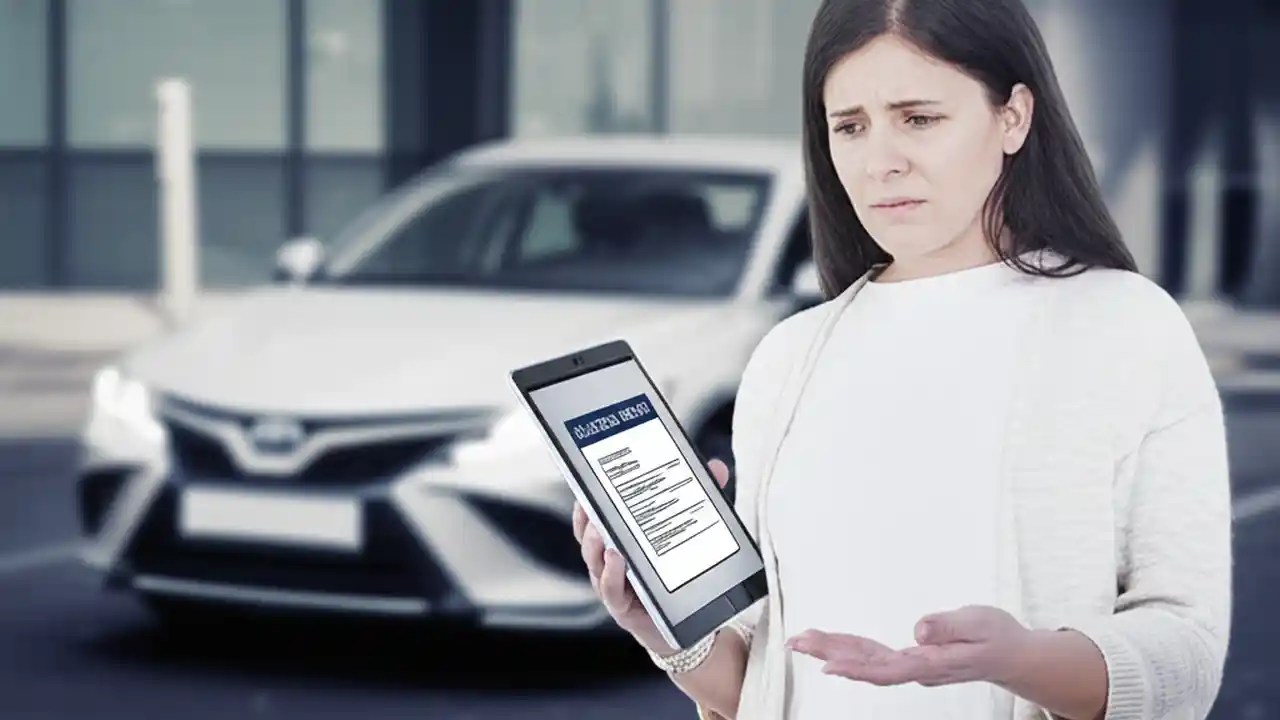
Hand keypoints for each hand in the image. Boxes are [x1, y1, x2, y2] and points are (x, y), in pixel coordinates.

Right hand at [573, 457, 731, 654]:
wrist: (687, 629)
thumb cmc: (678, 578)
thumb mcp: (689, 535)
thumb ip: (701, 501)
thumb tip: (716, 469)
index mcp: (620, 543)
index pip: (596, 519)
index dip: (587, 502)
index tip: (587, 483)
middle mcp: (610, 564)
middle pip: (589, 537)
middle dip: (586, 517)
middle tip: (590, 500)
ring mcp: (614, 586)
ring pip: (595, 561)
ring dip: (595, 543)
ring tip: (602, 528)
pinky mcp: (622, 607)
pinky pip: (610, 589)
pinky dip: (610, 573)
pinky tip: (617, 559)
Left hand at [786, 605, 1030, 686]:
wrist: (1013, 656)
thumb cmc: (998, 637)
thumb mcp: (979, 621)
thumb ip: (948, 626)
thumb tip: (918, 630)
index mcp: (932, 663)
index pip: (888, 669)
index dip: (858, 669)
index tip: (830, 667)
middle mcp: (917, 668)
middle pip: (867, 665)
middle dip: (830, 654)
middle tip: (797, 642)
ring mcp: (912, 665)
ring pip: (866, 660)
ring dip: (834, 651)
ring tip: (803, 640)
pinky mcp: (911, 658)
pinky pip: (874, 655)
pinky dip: (850, 648)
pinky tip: (831, 645)